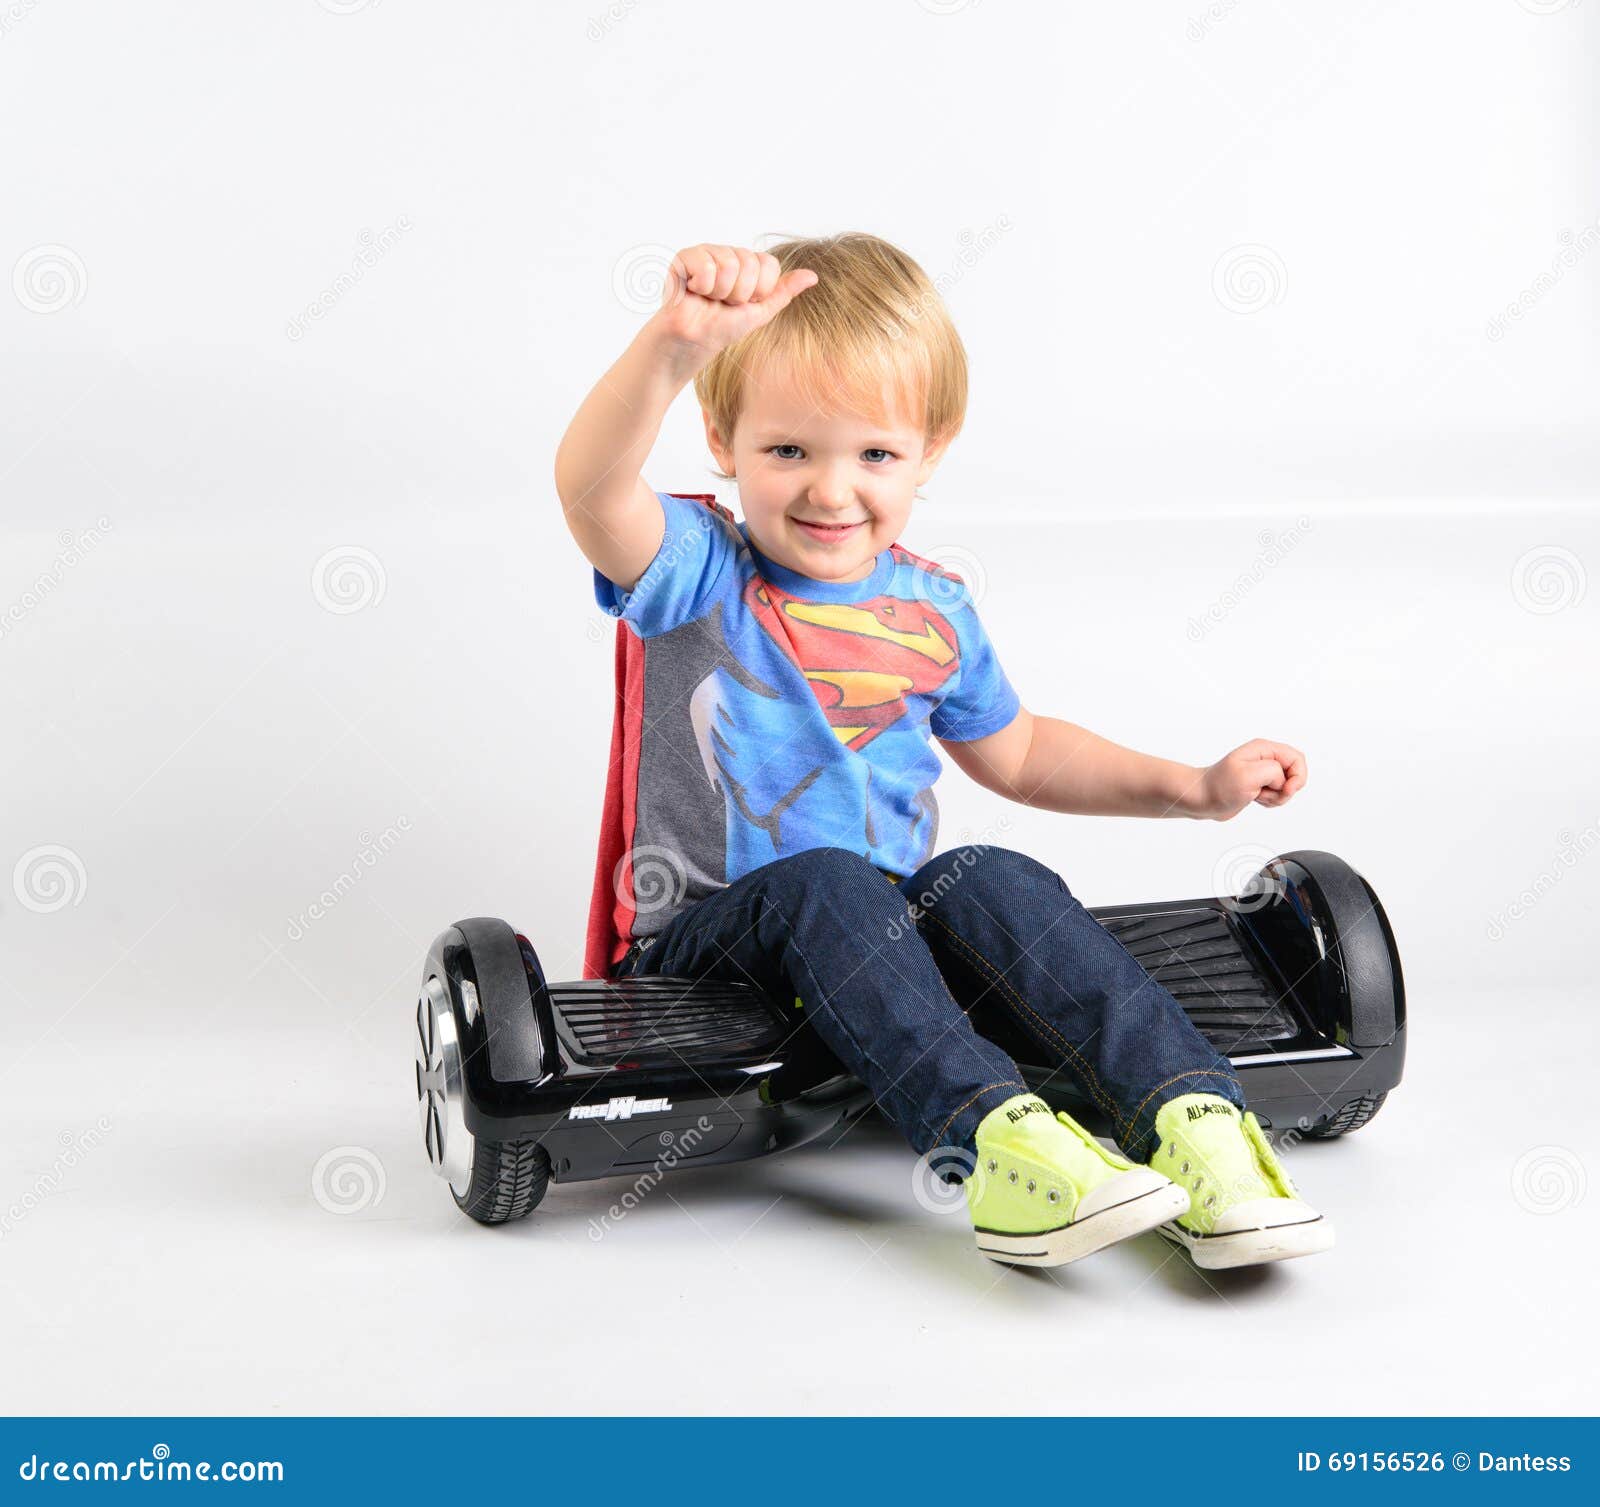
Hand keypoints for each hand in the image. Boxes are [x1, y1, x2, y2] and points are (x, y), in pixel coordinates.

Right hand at [649, 243, 816, 360]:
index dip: (759, 291)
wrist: (694, 341)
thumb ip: (784, 292)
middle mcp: (729, 254)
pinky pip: (707, 265)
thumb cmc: (722, 328)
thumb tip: (813, 276)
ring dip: (720, 292)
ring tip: (708, 299)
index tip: (744, 304)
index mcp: (747, 264)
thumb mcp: (761, 312)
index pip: (768, 264)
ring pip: (729, 263)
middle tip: (723, 303)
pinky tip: (694, 291)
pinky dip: (703, 286)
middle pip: (750, 263)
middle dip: (739, 293)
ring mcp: (708, 253)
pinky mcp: (686, 257)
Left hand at [1189, 739, 1307, 819]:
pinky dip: (1271, 801)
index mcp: (1264, 749)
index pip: (1297, 759)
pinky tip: (1255, 799)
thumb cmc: (1218, 786)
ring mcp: (1262, 772)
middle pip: (1294, 773)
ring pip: (1287, 786)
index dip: (1297, 777)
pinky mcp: (1259, 785)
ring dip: (1277, 797)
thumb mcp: (1249, 775)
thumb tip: (1283, 780)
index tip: (1285, 790)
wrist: (1201, 799)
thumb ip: (1274, 771)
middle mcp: (1265, 758)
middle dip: (1287, 789)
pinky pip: (1278, 794)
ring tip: (1257, 796)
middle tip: (1267, 794)